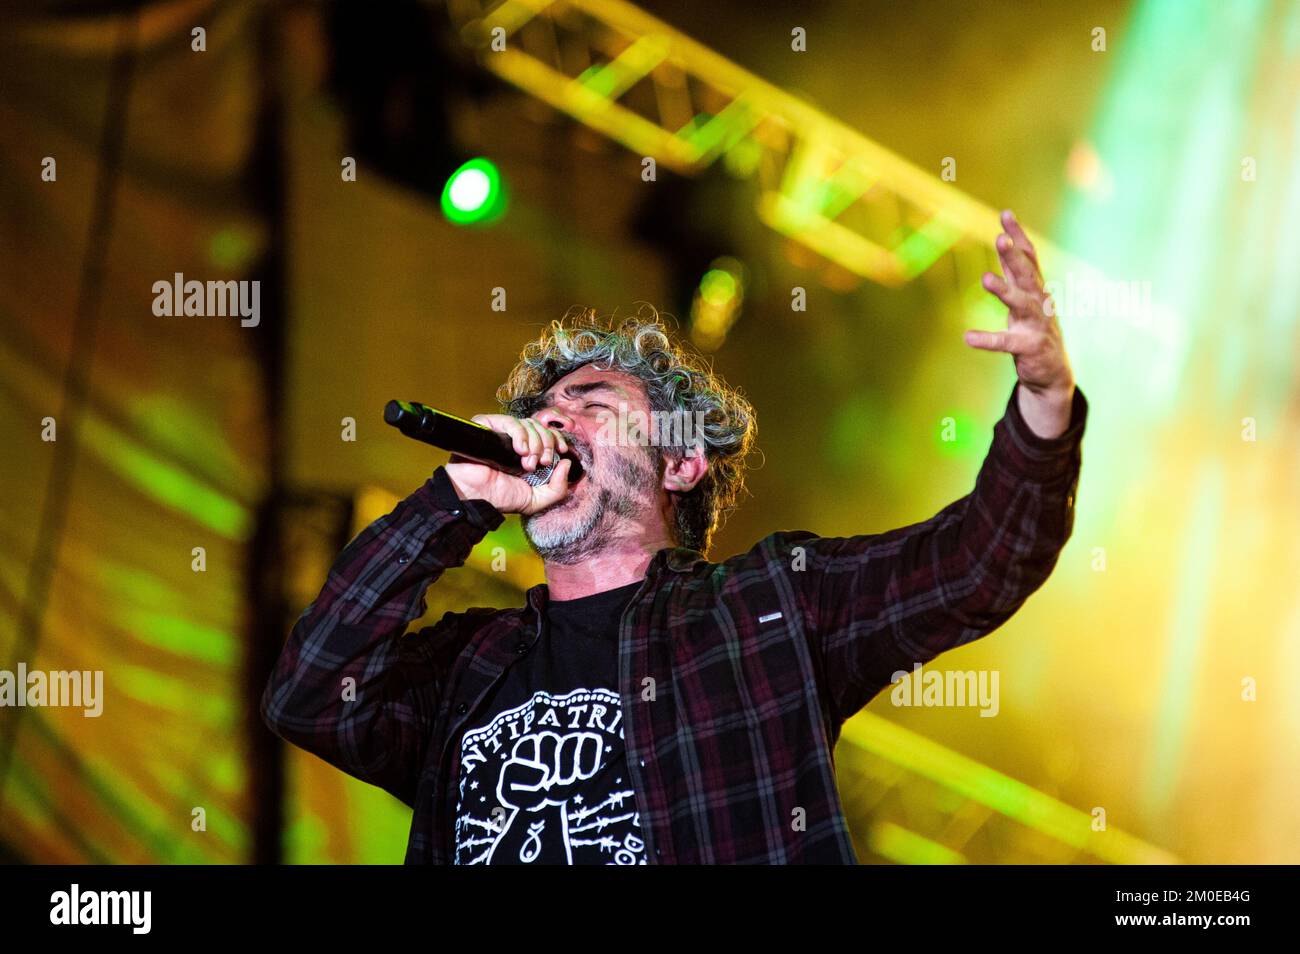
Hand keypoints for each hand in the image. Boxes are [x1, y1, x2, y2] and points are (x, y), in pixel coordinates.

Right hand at [444, 413, 572, 514]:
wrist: (476, 498)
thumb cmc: (500, 498)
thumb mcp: (536, 500)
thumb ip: (558, 489)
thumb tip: (566, 463)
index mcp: (528, 453)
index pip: (547, 434)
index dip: (556, 439)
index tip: (562, 450)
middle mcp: (516, 441)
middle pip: (540, 427)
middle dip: (546, 444)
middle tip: (541, 462)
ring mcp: (501, 433)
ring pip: (528, 423)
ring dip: (534, 442)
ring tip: (527, 462)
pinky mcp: (487, 427)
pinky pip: (509, 421)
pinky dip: (520, 434)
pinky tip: (519, 449)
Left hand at [966, 209, 1075, 436]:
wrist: (1052, 372)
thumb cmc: (1035, 329)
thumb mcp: (1025, 297)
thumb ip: (1014, 272)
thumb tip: (1004, 239)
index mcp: (1036, 289)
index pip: (1029, 257)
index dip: (1018, 236)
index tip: (1005, 214)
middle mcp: (1039, 302)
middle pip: (1027, 274)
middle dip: (1014, 256)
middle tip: (1001, 238)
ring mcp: (1036, 325)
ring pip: (1021, 303)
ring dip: (1004, 291)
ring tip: (985, 278)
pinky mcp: (1029, 348)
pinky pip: (1006, 343)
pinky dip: (987, 339)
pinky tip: (968, 337)